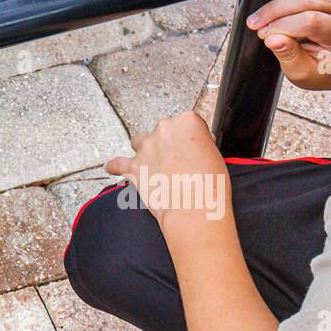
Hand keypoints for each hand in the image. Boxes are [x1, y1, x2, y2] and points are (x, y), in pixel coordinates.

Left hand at [106, 112, 230, 232]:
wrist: (194, 208)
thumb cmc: (210, 185)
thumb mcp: (217, 155)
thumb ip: (202, 144)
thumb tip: (197, 146)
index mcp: (188, 121)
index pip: (189, 122)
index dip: (193, 138)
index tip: (196, 150)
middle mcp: (165, 129)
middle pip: (164, 130)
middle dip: (170, 144)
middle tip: (181, 164)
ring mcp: (146, 147)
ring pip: (140, 141)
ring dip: (145, 150)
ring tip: (153, 164)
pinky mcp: (134, 167)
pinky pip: (118, 163)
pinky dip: (115, 166)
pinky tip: (113, 168)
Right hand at [247, 0, 330, 89]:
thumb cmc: (320, 70)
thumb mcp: (302, 73)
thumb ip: (289, 56)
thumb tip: (272, 39)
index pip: (312, 21)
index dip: (283, 26)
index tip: (266, 37)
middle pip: (302, 2)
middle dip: (273, 13)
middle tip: (255, 27)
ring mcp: (330, 1)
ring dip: (272, 8)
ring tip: (260, 25)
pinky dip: (276, 5)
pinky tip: (268, 18)